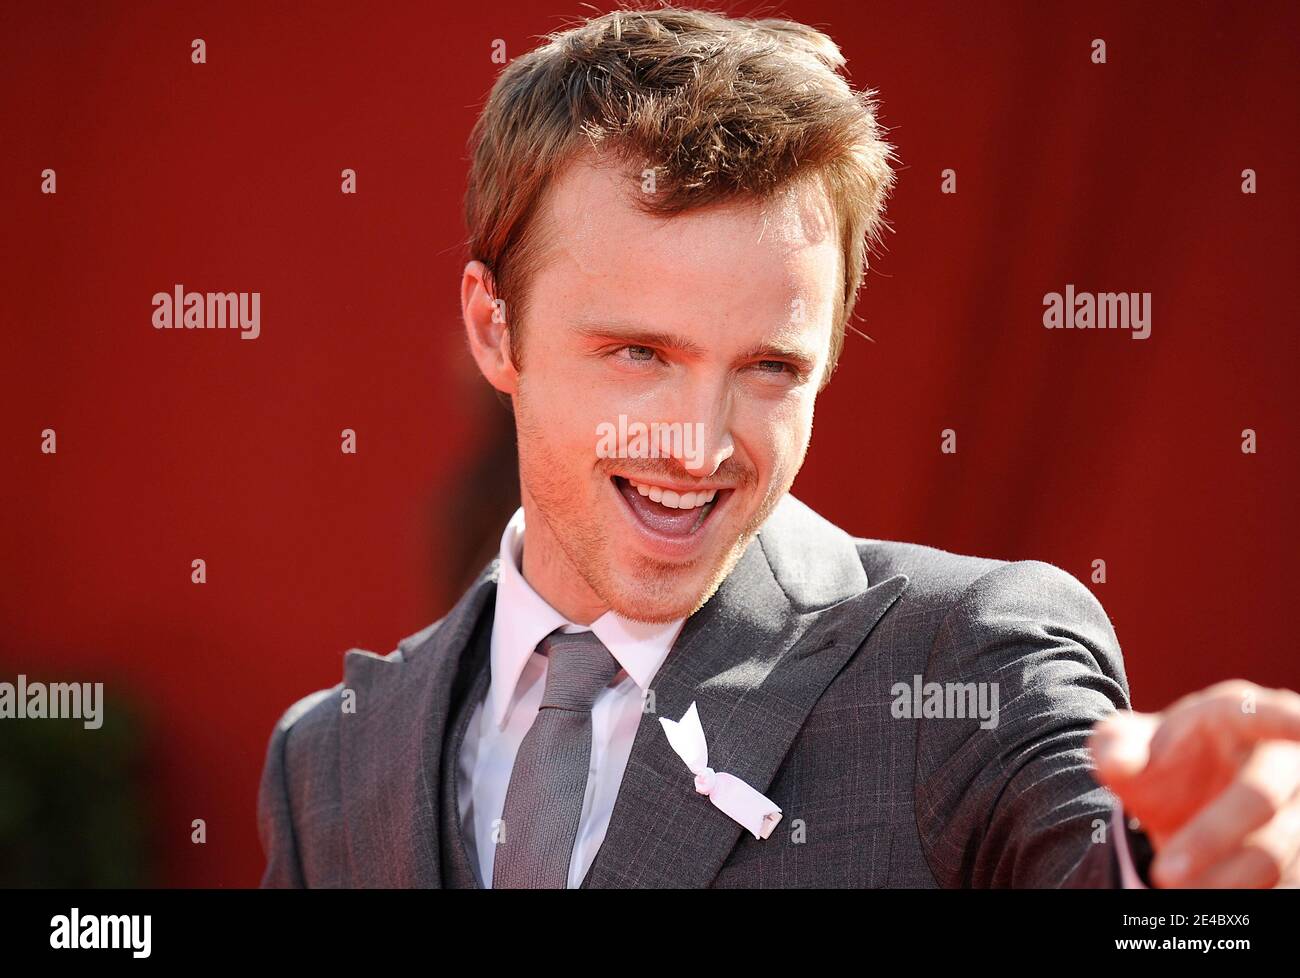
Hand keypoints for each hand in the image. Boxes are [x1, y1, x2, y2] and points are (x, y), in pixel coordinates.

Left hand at [1087, 680, 1299, 887]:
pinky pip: (1287, 876)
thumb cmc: (1156, 761)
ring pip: (1278, 849)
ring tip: (1174, 886)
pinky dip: (1244, 890)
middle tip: (1162, 873)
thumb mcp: (1123, 747)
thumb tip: (1119, 762)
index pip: (1265, 714)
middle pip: (1262, 797)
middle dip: (1211, 838)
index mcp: (1235, 715)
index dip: (1287, 720)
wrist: (1181, 801)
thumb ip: (1114, 747)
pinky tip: (1205, 893)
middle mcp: (1281, 755)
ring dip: (1225, 877)